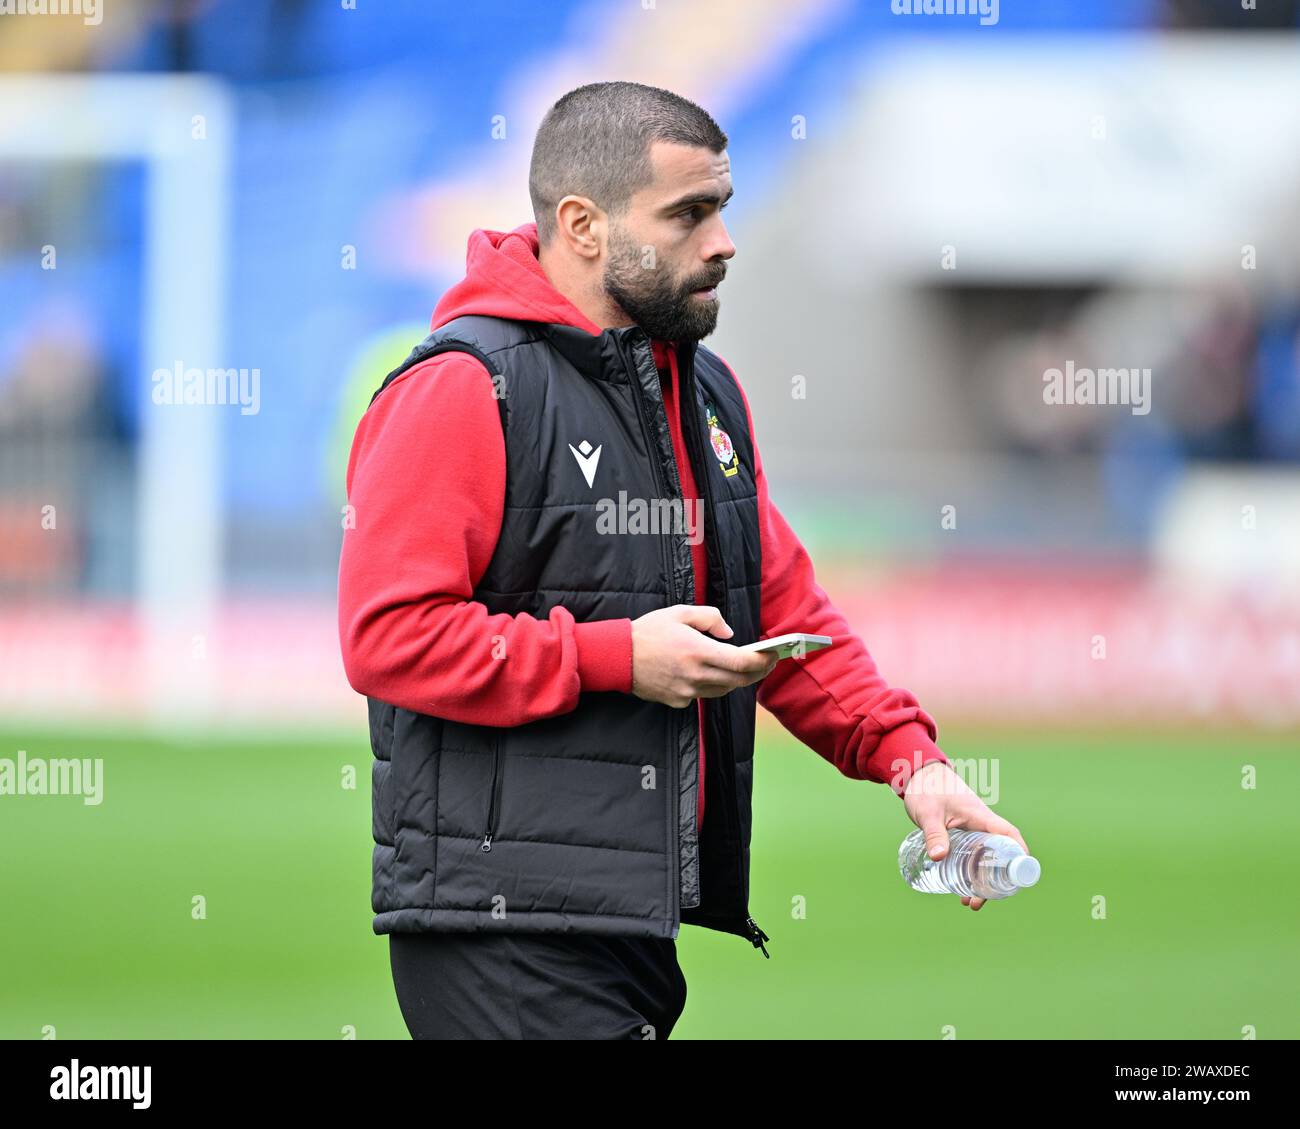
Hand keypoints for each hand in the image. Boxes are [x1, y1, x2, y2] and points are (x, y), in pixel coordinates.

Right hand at [630, 604, 779, 707]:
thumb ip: (710, 618)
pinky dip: (712, 686)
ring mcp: (687, 692)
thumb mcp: (679, 612)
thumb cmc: (648, 632)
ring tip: (745, 668)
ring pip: (724, 690)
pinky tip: (711, 675)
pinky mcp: (678, 702)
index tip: (773, 655)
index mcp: (698, 651)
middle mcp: (696, 675)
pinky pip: (704, 695)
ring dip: (737, 680)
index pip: (742, 663)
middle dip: (758, 672)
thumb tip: (730, 634)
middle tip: (768, 663)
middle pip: (739, 681)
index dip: (763, 661)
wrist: (618, 657)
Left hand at [901, 760, 1028, 911]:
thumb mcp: (928, 813)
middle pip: (999, 855)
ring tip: (968, 903)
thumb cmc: (927, 789)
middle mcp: (981, 825)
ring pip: (984, 859)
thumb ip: (934, 833)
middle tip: (978, 901)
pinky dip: (969, 872)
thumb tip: (939, 857)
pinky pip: (972, 856)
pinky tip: (957, 888)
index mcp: (980, 817)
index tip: (1018, 876)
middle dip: (994, 880)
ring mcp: (972, 831)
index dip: (1018, 854)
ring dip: (980, 880)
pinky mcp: (962, 835)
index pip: (1008, 834)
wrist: (919, 775)